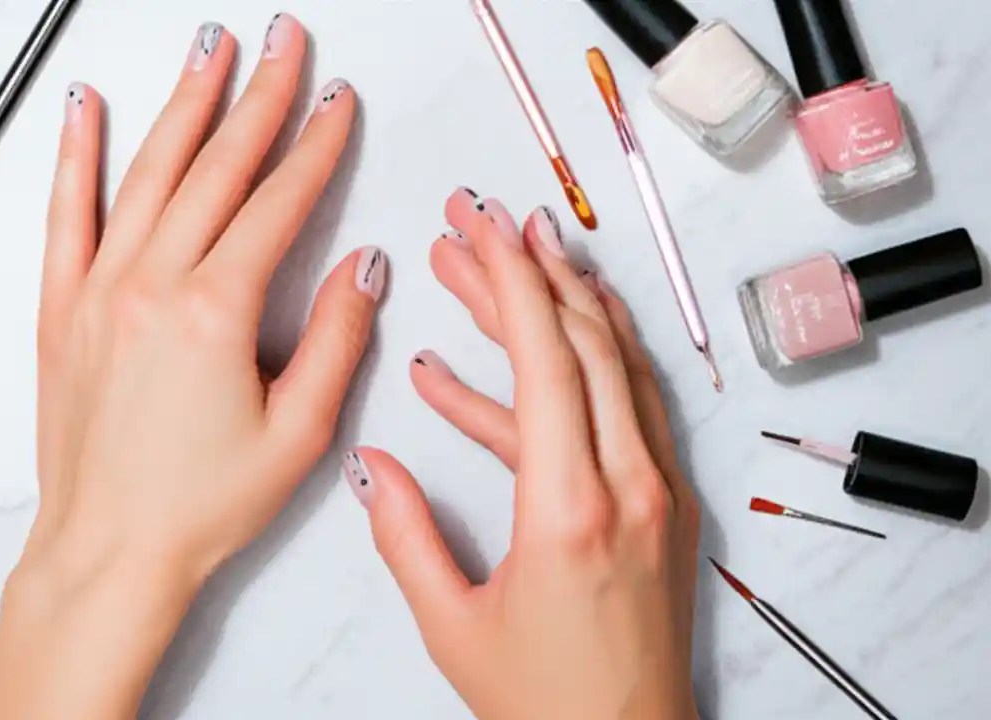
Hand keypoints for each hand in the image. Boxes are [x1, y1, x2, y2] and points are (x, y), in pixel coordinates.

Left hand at [0, 15, 379, 717]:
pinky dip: (76, 155)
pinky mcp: (63, 308)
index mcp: (216, 311)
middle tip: (284, 42)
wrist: (109, 550)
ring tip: (211, 49)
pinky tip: (86, 109)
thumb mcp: (299, 433)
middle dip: (258, 97)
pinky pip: (67, 214)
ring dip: (184, 104)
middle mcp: (152, 284)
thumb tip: (366, 267)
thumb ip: (337, 339)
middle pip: (217, 167)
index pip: (279, 203)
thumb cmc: (200, 505)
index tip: (336, 101)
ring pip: (149, 173)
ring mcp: (100, 290)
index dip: (315, 145)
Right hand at [345, 190, 698, 718]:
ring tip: (498, 265)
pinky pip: (623, 408)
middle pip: (585, 340)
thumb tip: (370, 466)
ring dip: (560, 304)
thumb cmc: (549, 704)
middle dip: (528, 270)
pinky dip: (575, 369)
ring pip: (614, 363)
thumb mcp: (453, 625)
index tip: (484, 226)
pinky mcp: (663, 501)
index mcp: (571, 509)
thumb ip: (405, 536)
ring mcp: (657, 489)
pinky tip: (503, 367)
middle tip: (479, 224)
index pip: (548, 359)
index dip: (513, 281)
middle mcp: (629, 484)